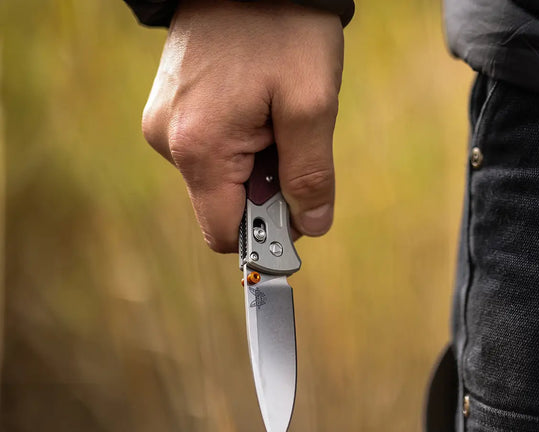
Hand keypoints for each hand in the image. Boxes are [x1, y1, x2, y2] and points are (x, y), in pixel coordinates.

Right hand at [142, 0, 343, 252]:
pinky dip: (243, 142)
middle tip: (290, 140)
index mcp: (199, 148)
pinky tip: (256, 104)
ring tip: (272, 112)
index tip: (297, 215)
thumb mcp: (310, 104)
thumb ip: (310, 176)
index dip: (265, 237)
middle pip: (225, 205)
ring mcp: (167, 124)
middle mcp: (169, 142)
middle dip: (266, 189)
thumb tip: (311, 227)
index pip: (225, 233)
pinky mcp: (173, 110)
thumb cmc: (282, 27)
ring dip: (257, 162)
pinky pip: (213, 150)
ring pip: (222, 178)